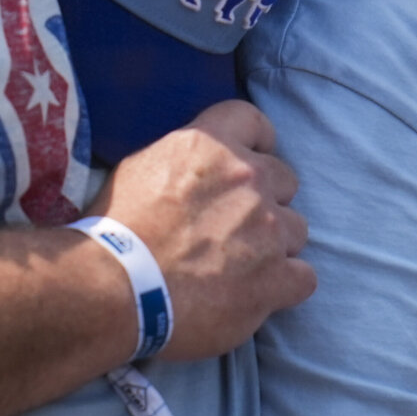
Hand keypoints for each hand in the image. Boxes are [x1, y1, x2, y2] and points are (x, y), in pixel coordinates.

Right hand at [98, 100, 314, 359]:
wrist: (112, 288)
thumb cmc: (114, 232)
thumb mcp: (139, 169)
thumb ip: (182, 162)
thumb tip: (195, 171)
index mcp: (211, 145)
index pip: (253, 122)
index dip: (256, 142)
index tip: (251, 160)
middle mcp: (248, 178)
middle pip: (285, 180)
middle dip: (266, 200)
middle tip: (235, 227)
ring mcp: (267, 229)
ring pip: (297, 230)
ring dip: (275, 245)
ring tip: (240, 266)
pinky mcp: (274, 278)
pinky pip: (304, 278)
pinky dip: (284, 286)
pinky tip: (257, 294)